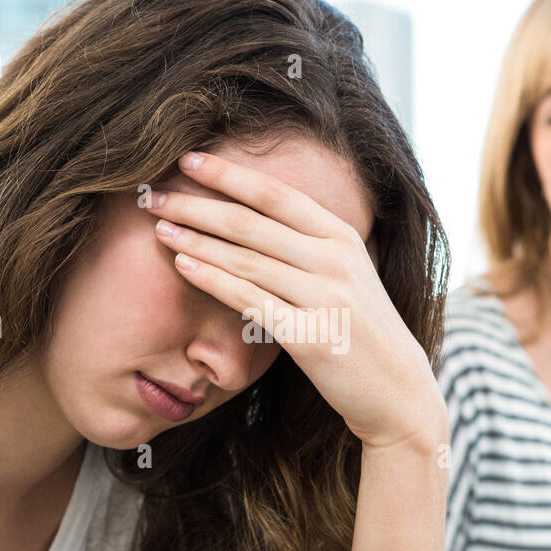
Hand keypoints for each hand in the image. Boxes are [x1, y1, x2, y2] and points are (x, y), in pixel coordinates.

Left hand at [146, 150, 445, 450]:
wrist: (398, 392)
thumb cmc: (361, 333)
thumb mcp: (345, 276)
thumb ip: (307, 246)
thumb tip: (253, 216)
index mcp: (342, 237)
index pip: (276, 194)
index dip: (229, 174)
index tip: (188, 159)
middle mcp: (335, 261)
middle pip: (252, 222)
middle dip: (197, 204)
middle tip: (153, 194)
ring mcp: (325, 298)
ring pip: (246, 259)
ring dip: (197, 239)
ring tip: (159, 226)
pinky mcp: (310, 339)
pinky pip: (251, 301)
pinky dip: (214, 280)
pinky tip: (184, 265)